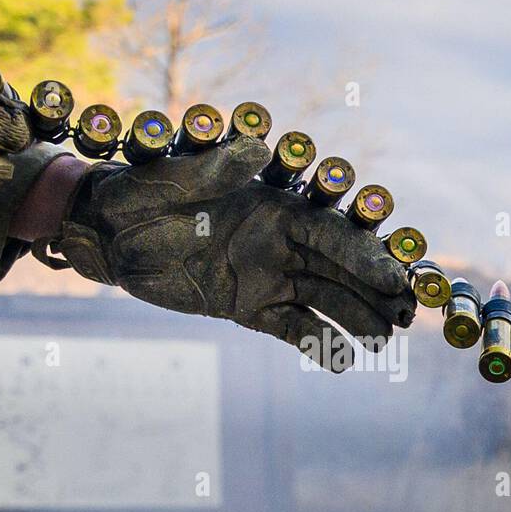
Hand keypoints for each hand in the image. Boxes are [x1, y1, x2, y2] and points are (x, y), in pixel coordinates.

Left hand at [34, 136, 415, 370]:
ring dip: (356, 320)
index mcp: (272, 206)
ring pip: (324, 300)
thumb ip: (216, 169)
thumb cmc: (136, 193)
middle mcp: (279, 241)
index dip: (363, 255)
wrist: (104, 235)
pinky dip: (316, 344)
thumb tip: (257, 148)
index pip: (328, 233)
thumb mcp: (172, 178)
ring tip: (386, 343)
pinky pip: (290, 328)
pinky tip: (342, 363)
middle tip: (407, 316)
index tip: (393, 277)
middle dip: (375, 291)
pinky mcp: (249, 306)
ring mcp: (268, 275)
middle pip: (340, 269)